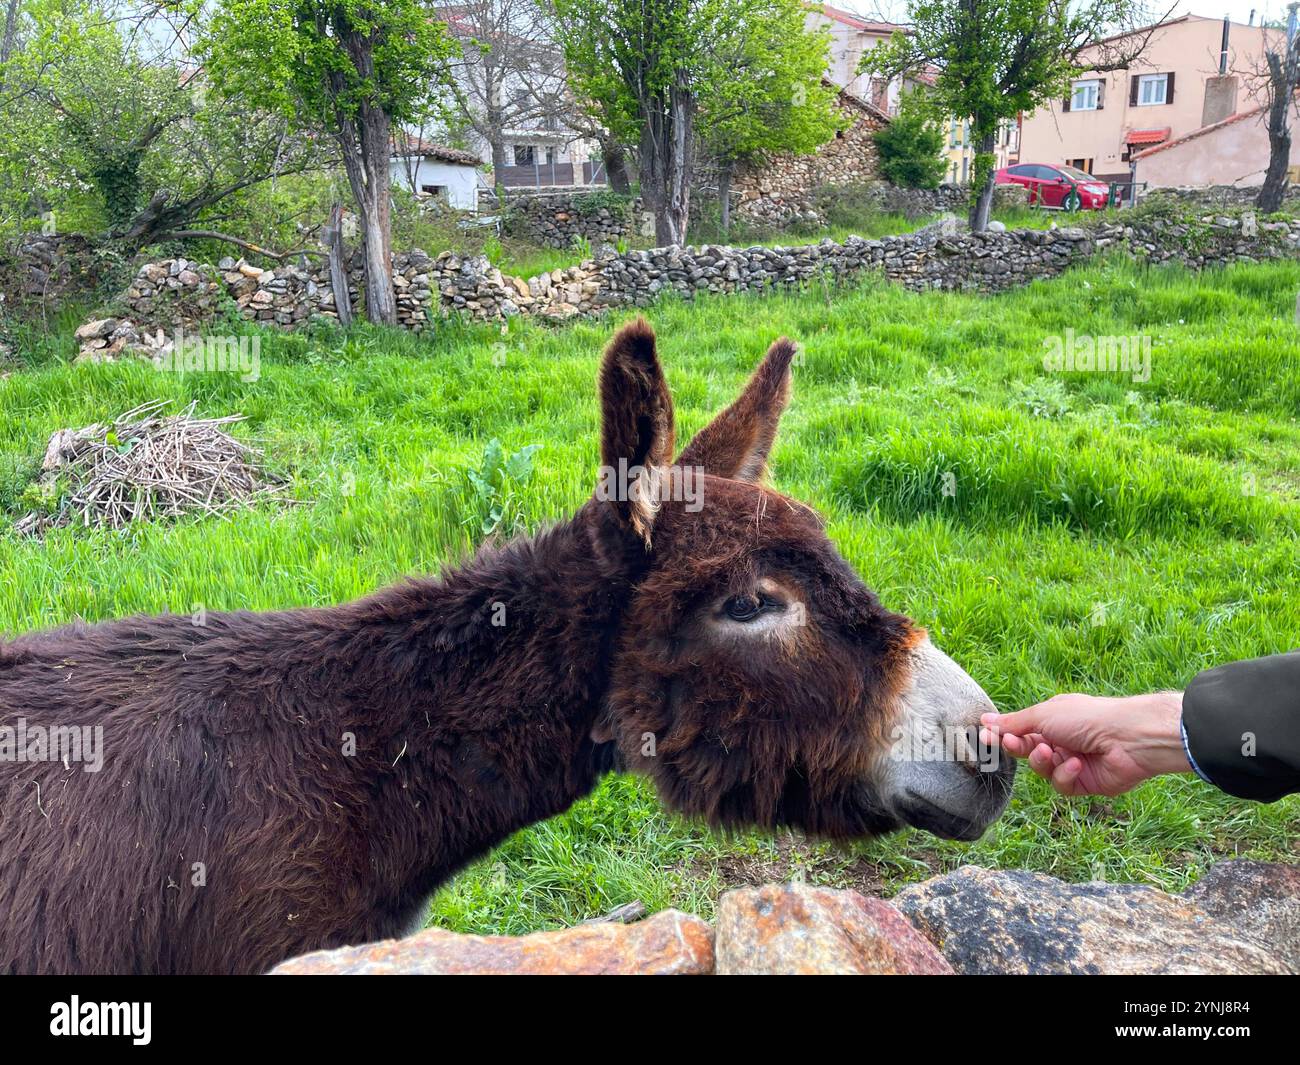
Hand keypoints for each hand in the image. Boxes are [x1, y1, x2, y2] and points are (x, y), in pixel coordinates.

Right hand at [979, 692, 1190, 796]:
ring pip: (1042, 770)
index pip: (1019, 730)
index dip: (1003, 734)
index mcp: (1052, 719)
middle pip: (1027, 751)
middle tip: (1011, 744)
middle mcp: (1061, 741)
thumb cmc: (1087, 718)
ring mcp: (1072, 763)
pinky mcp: (1084, 783)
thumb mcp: (1044, 715)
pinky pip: (1061, 785)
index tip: (984, 737)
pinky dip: (1065, 775)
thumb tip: (985, 720)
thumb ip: (1014, 723)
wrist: (1129, 738)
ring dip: (1043, 762)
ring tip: (1052, 753)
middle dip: (1018, 748)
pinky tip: (1076, 765)